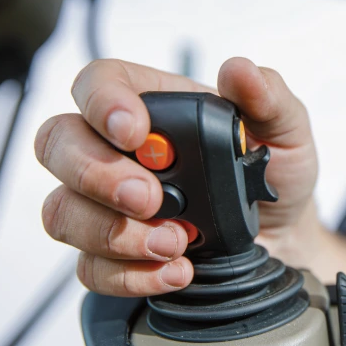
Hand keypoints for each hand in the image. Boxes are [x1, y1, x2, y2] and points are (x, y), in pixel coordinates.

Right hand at [35, 58, 317, 295]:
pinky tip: (177, 269)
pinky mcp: (114, 255)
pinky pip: (90, 268)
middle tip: (151, 198)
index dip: (101, 102)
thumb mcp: (287, 131)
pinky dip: (131, 274)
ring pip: (63, 212)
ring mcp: (109, 205)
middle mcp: (120, 151)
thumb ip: (268, 99)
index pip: (98, 83)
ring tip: (176, 241)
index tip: (135, 132)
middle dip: (97, 174)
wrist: (285, 236)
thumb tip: (241, 70)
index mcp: (156, 106)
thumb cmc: (275, 173)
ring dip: (113, 232)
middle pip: (58, 144)